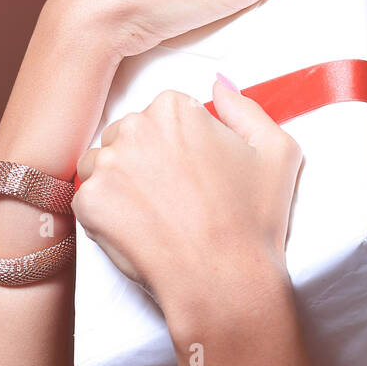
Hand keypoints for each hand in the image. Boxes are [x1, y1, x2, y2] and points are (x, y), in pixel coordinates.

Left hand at [72, 78, 302, 316]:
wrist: (224, 280)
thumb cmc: (254, 220)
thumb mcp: (278, 151)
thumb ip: (247, 108)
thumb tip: (219, 85)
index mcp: (177, 109)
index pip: (167, 112)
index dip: (185, 144)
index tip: (199, 172)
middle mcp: (136, 127)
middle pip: (132, 133)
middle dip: (150, 159)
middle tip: (180, 197)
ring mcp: (108, 164)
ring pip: (105, 162)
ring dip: (123, 182)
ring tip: (159, 214)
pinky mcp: (87, 201)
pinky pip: (89, 197)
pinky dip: (109, 213)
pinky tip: (141, 229)